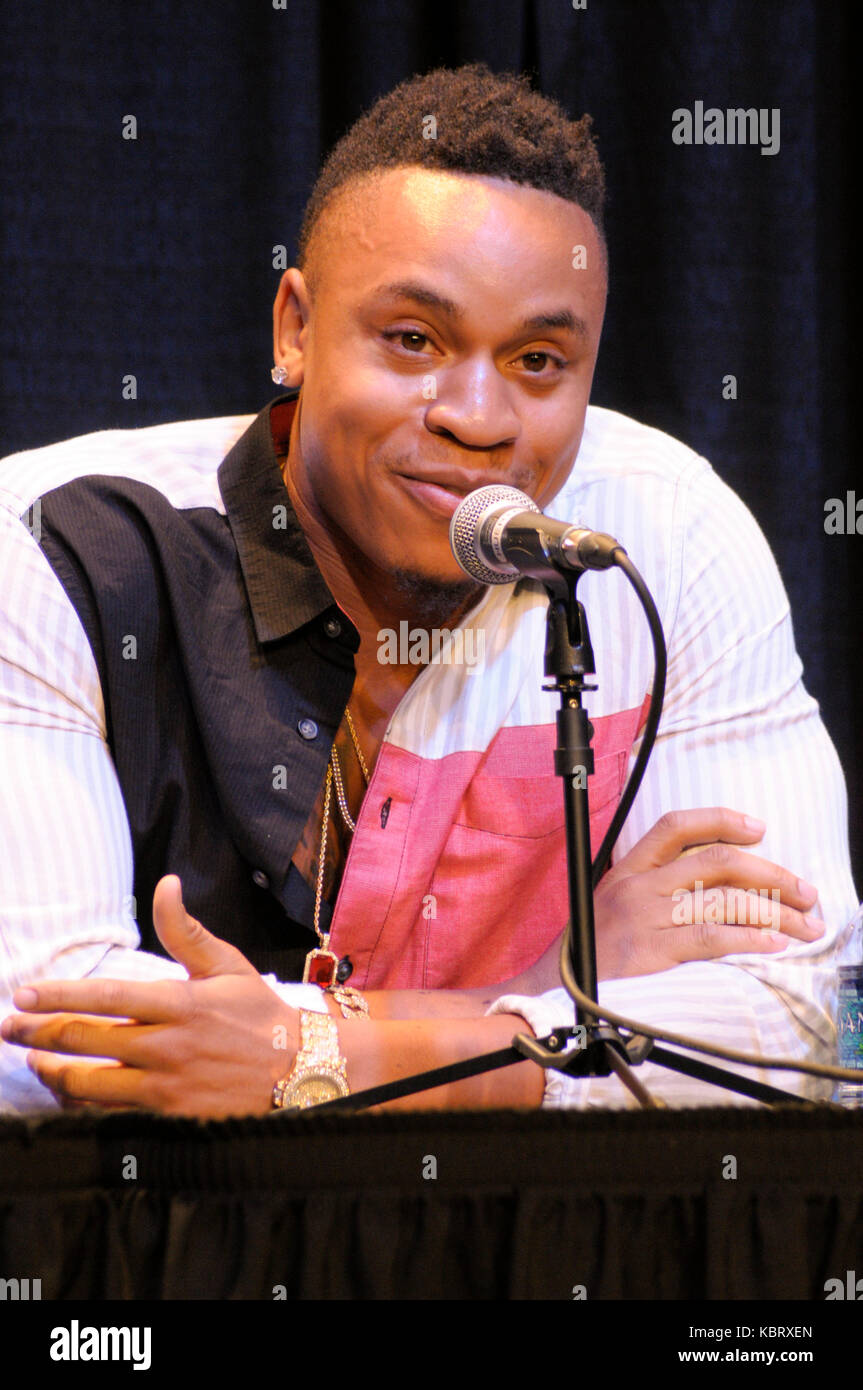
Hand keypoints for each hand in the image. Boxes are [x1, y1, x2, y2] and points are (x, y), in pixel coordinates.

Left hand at [0, 876, 298, 1116]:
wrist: (301, 1073)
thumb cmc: (261, 1015)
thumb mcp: (228, 966)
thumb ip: (186, 930)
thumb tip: (166, 884)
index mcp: (181, 1003)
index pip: (106, 996)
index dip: (59, 994)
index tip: (24, 991)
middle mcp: (170, 1046)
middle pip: (87, 1040)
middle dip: (38, 1033)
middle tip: (10, 1027)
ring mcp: (168, 1087)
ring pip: (90, 1083)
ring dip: (54, 1073)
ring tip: (35, 1063)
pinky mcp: (171, 1119)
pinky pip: (113, 1114)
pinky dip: (84, 1105)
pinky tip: (70, 1095)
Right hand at [593, 808, 823, 979]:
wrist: (556, 989)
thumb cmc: (592, 950)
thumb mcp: (613, 903)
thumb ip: (655, 888)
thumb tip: (719, 886)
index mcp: (629, 869)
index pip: (676, 825)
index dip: (721, 820)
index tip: (760, 829)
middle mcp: (637, 886)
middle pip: (715, 862)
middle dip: (771, 874)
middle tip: (805, 892)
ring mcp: (644, 918)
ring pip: (722, 901)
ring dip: (774, 913)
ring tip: (803, 926)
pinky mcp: (651, 953)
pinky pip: (710, 938)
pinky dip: (749, 939)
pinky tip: (772, 944)